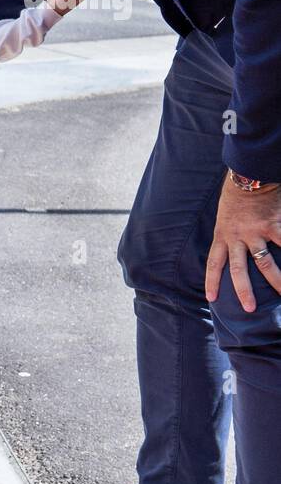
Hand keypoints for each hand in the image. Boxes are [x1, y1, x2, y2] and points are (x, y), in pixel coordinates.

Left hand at [205, 174, 280, 311]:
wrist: (249, 174)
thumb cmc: (237, 193)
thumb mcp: (226, 215)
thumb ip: (230, 231)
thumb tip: (234, 244)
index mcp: (222, 234)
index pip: (214, 262)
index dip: (212, 281)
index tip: (211, 298)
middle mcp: (237, 237)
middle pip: (239, 270)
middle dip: (243, 291)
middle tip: (249, 309)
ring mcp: (256, 233)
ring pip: (266, 264)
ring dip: (277, 282)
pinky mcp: (274, 225)